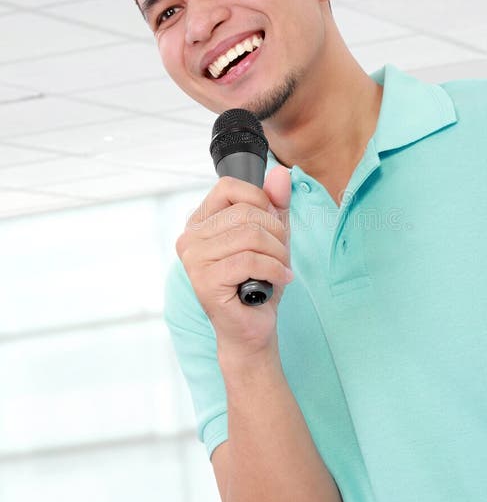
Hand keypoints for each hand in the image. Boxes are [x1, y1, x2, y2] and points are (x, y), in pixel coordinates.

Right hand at [176, 165, 291, 358]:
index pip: (228, 187)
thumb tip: (280, 173)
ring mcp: (193, 259)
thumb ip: (275, 205)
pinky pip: (249, 260)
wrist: (252, 328)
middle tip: (281, 255)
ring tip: (280, 269)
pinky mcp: (204, 280)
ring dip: (277, 254)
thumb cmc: (259, 282)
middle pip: (245, 212)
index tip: (272, 225)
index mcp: (200, 222)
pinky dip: (273, 269)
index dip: (259, 200)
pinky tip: (279, 280)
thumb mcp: (272, 237)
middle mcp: (189, 238)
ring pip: (250, 235)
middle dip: (276, 233)